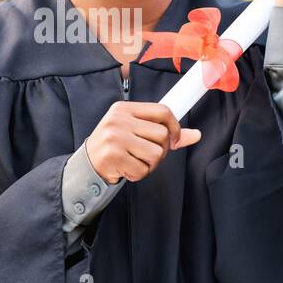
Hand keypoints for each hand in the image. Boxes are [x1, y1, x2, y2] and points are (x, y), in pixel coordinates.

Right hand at [85, 101, 201, 183]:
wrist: (87, 164)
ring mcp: (115, 138)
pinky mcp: (113, 156)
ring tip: (137, 162)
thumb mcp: (135, 131)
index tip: (175, 140)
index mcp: (124, 109)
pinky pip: (142, 170)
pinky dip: (139, 174)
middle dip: (161, 150)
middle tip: (148, 155)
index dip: (175, 127)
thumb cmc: (115, 145)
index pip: (162, 111)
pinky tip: (127, 169)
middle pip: (162, 135)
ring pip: (156, 154)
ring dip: (150, 164)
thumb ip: (164, 131)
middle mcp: (119, 120)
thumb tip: (195, 135)